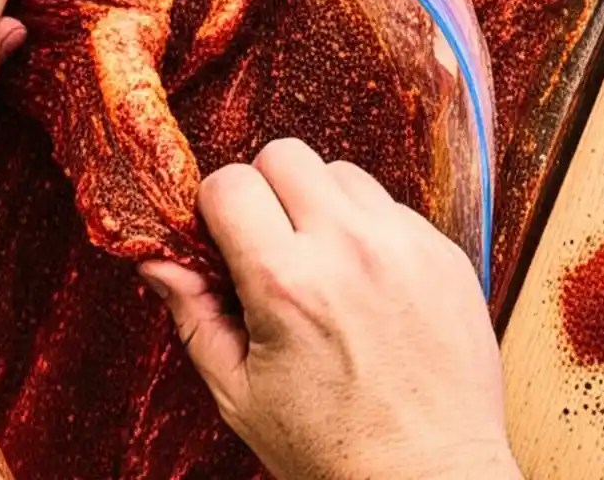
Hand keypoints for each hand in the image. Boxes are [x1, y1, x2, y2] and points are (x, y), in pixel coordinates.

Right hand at [139, 139, 518, 479]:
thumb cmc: (332, 449)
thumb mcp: (238, 391)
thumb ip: (193, 314)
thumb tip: (158, 260)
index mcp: (287, 284)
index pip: (229, 183)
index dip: (215, 209)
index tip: (222, 240)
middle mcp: (350, 251)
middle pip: (285, 154)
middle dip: (265, 191)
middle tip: (269, 243)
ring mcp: (406, 247)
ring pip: (343, 172)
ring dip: (321, 204)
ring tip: (323, 264)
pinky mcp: (446, 255)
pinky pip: (392, 206)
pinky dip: (370, 230)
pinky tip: (367, 284)